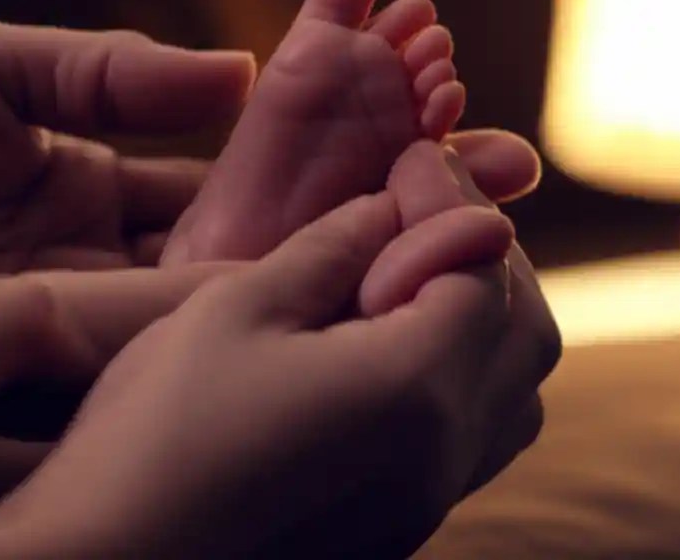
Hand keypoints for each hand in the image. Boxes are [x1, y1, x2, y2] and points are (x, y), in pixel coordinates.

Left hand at [0, 18, 540, 374]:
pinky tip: (412, 216)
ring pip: (283, 266)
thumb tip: (235, 72)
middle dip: (393, 175)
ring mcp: (125, 317)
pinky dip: (321, 258)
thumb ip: (110, 70)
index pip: (247, 154)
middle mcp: (126, 263)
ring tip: (488, 165)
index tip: (420, 66)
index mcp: (94, 189)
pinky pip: (232, 303)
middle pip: (287, 215)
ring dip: (384, 215)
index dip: (335, 115)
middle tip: (499, 138)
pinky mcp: (109, 357)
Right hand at [0, 146, 558, 559]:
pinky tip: (387, 353)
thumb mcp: (233, 311)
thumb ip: (327, 249)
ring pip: (514, 393)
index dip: (453, 201)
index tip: (413, 157)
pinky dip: (460, 378)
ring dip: (482, 322)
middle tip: (419, 213)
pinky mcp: (400, 529)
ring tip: (408, 280)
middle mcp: (444, 452)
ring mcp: (427, 501)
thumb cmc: (155, 436)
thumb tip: (384, 208)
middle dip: (485, 258)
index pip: (483, 266)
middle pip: (524, 331)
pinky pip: (474, 440)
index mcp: (414, 386)